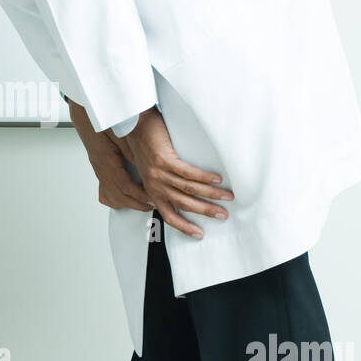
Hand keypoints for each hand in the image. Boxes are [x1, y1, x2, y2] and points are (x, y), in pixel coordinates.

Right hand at [68, 100, 152, 209]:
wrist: (87, 118)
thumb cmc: (103, 122)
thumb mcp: (122, 133)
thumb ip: (131, 149)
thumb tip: (144, 164)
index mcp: (106, 160)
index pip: (124, 185)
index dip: (139, 194)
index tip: (151, 198)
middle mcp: (101, 169)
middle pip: (118, 195)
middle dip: (136, 203)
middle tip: (151, 204)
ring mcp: (99, 172)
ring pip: (110, 196)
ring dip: (127, 203)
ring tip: (141, 204)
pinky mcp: (100, 171)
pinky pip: (105, 192)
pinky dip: (116, 199)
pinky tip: (124, 199)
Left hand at [120, 107, 233, 237]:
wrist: (133, 126)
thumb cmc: (144, 147)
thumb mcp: (150, 172)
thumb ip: (162, 185)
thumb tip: (182, 195)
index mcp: (152, 191)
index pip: (169, 215)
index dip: (185, 227)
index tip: (200, 234)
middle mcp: (155, 185)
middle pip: (184, 203)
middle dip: (206, 211)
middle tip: (223, 215)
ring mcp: (159, 173)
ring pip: (189, 189)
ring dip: (211, 194)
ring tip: (227, 196)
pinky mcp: (164, 160)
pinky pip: (188, 172)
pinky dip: (204, 177)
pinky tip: (217, 179)